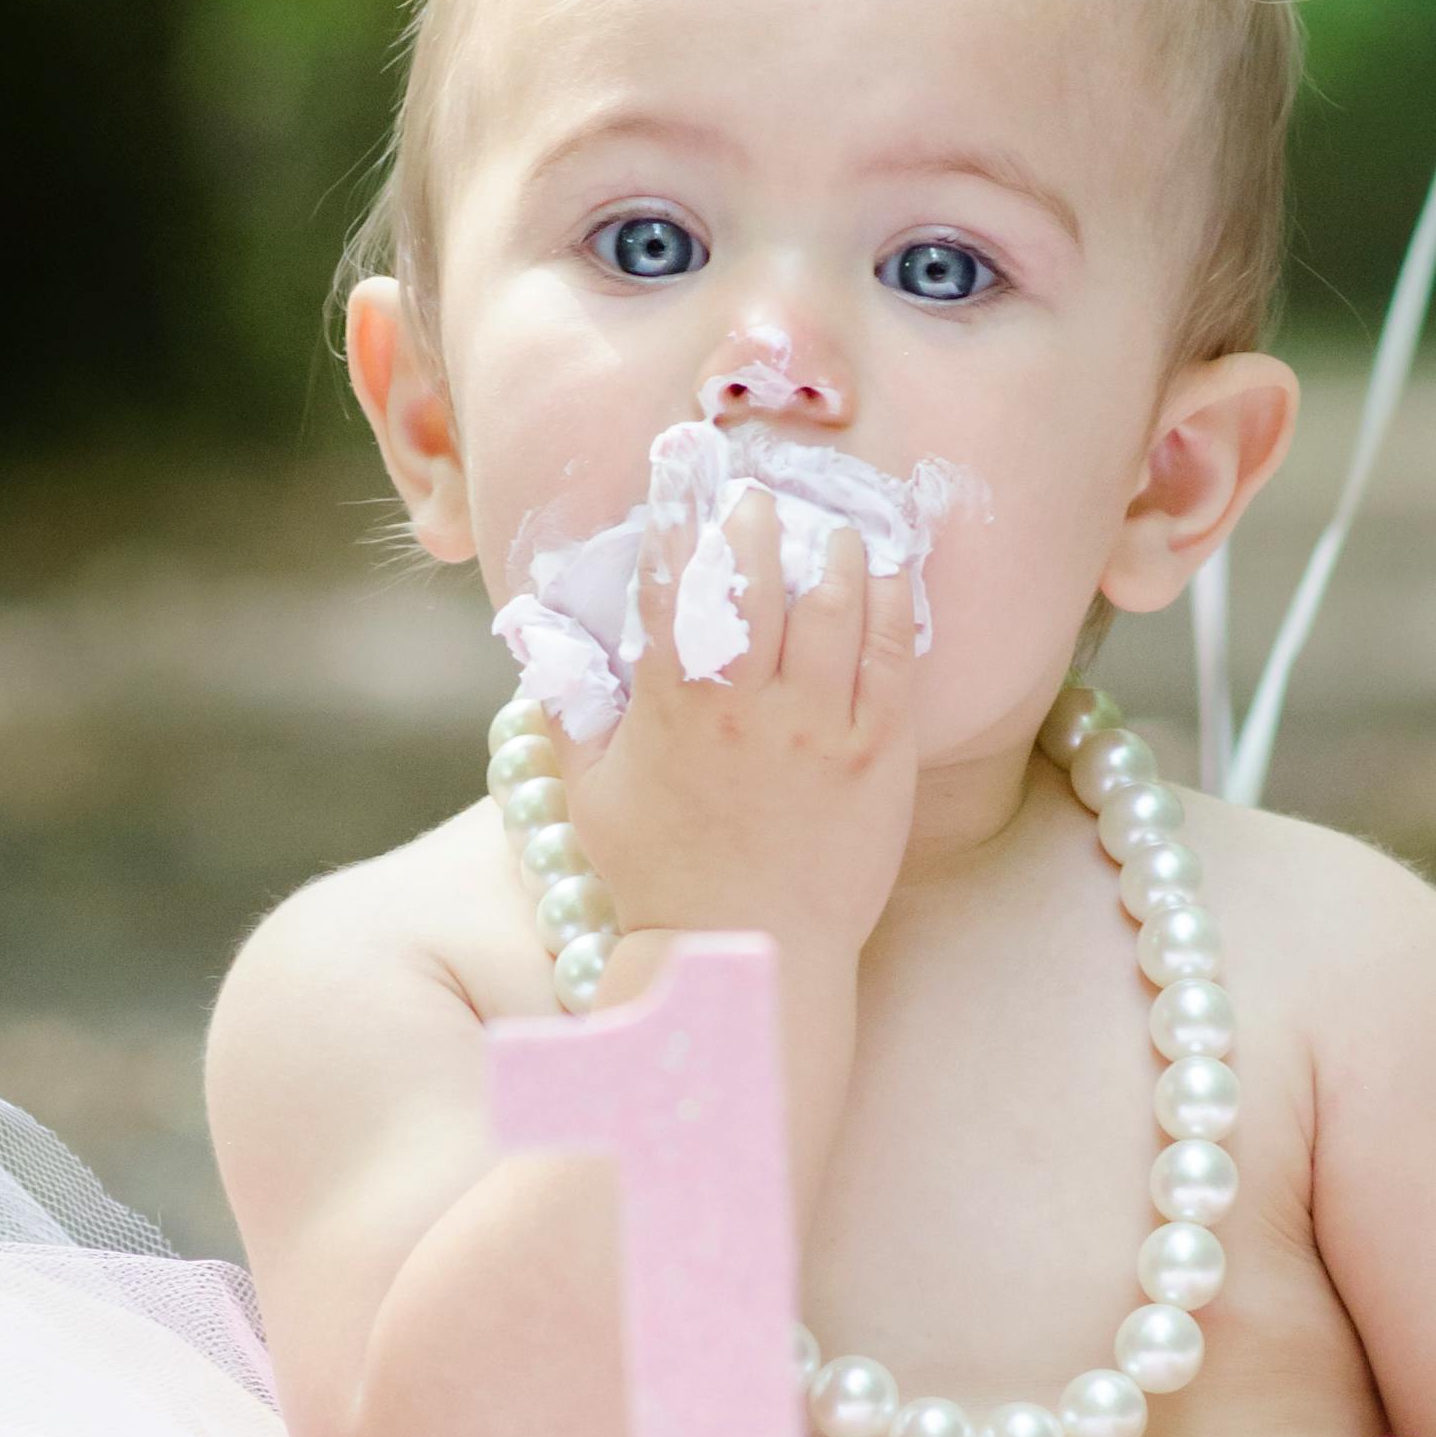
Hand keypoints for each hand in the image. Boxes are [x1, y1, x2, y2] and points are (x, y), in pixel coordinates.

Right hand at [553, 485, 917, 961]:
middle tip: (760, 501)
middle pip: (758, 578)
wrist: (747, 955)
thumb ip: (569, 710)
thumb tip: (542, 640)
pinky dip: (891, 604)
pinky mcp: (880, 754)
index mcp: (673, 705)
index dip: (677, 522)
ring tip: (834, 532)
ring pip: (834, 606)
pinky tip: (888, 575)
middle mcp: (749, 704)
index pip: (672, 585)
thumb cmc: (658, 881)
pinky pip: (893, 657)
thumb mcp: (589, 795)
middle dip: (756, 525)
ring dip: (833, 554)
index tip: (682, 481)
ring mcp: (820, 727)